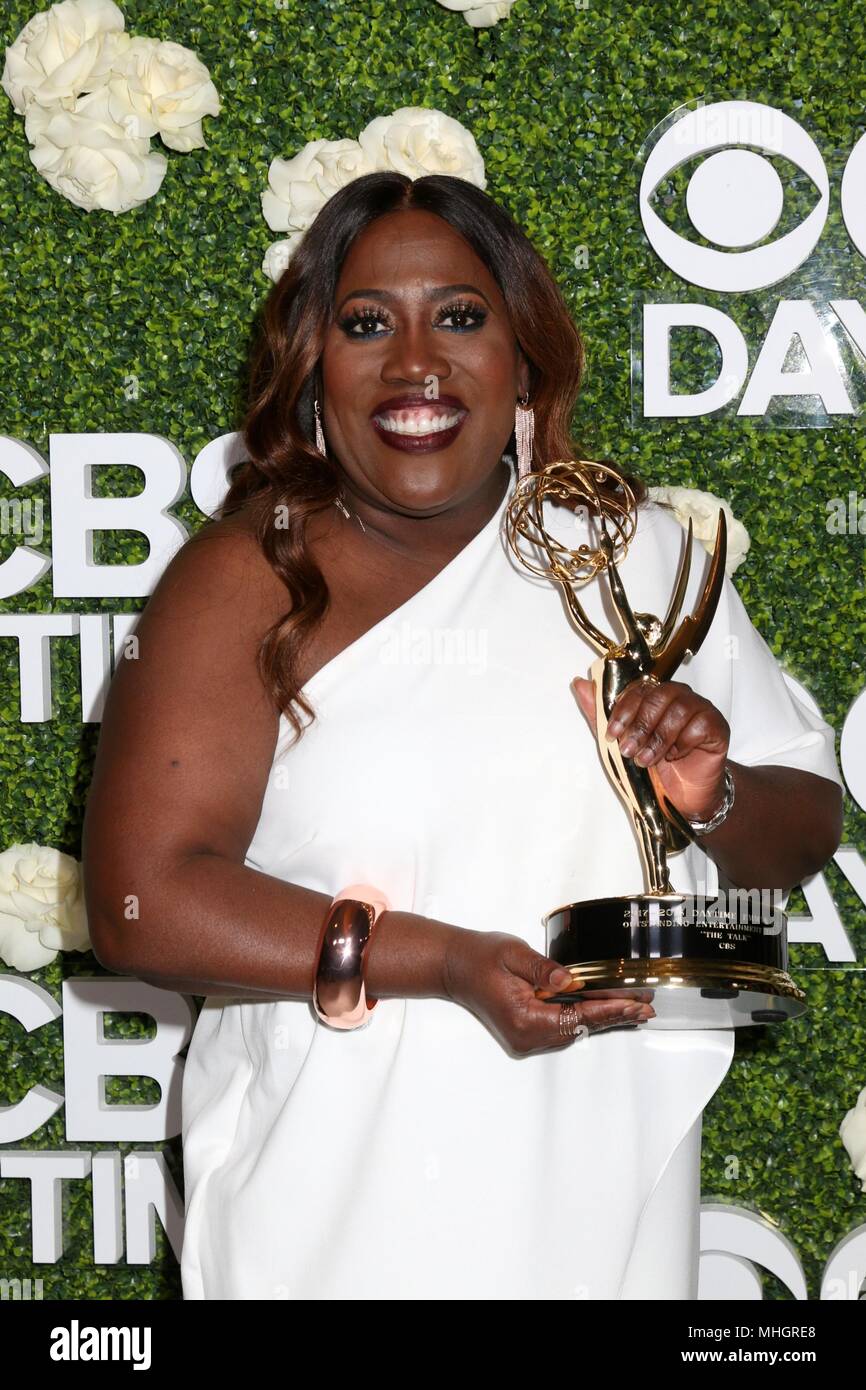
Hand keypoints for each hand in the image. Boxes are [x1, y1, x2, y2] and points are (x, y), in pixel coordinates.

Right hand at [443, 930, 654, 1054]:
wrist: (456, 966)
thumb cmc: (480, 957)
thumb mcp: (514, 953)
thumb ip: (544, 969)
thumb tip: (570, 980)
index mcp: (524, 1019)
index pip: (577, 1015)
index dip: (609, 1008)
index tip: (635, 1004)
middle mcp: (527, 1036)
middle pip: (580, 1027)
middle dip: (614, 1016)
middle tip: (645, 1008)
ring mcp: (526, 1038)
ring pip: (574, 1029)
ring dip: (603, 1017)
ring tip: (633, 1009)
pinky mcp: (527, 1032)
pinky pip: (563, 1026)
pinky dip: (585, 1017)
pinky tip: (605, 1010)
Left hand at [572, 675, 730, 823]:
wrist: (682, 798)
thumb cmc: (653, 768)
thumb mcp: (619, 743)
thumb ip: (600, 715)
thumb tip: (580, 684)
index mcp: (654, 698)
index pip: (638, 689)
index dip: (623, 710)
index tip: (612, 734)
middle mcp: (678, 698)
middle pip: (659, 695)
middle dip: (640, 725)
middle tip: (630, 751)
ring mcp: (700, 710)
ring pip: (679, 709)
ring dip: (659, 738)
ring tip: (648, 760)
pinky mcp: (717, 727)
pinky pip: (700, 725)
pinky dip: (683, 743)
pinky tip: (675, 756)